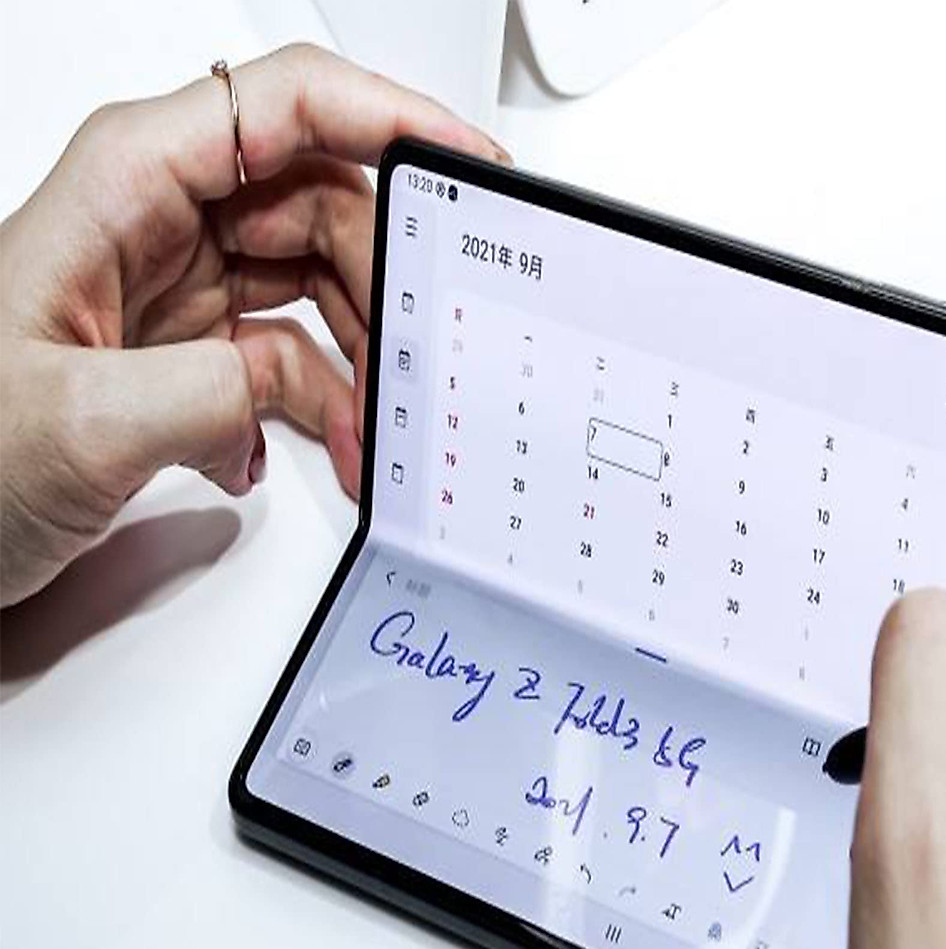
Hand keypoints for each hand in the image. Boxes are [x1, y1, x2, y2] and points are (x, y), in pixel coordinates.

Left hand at [0, 43, 507, 606]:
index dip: (389, 116)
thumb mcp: (82, 421)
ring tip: (373, 426)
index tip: (464, 168)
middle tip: (417, 351)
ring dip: (362, 357)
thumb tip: (301, 380)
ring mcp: (186, 287)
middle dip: (384, 279)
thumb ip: (211, 389)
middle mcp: (164, 221)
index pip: (283, 103)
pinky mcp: (198, 351)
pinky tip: (311, 449)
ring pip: (321, 282)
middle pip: (323, 202)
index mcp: (128, 185)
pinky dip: (322, 404)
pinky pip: (293, 353)